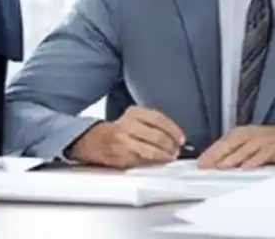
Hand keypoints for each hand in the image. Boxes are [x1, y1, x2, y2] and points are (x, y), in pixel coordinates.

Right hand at [67, 106, 184, 169]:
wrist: (93, 141)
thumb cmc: (118, 132)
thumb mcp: (133, 120)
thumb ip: (151, 125)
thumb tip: (174, 137)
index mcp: (133, 112)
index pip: (158, 118)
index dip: (173, 130)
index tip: (181, 138)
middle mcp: (128, 124)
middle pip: (157, 134)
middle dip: (171, 145)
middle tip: (176, 149)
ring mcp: (124, 140)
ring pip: (152, 148)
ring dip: (165, 154)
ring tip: (170, 156)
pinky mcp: (122, 154)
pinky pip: (143, 158)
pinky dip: (155, 161)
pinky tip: (159, 161)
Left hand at [197, 124, 274, 169]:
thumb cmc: (273, 142)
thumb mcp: (252, 144)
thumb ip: (237, 152)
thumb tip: (218, 164)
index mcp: (242, 133)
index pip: (222, 143)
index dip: (210, 153)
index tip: (200, 163)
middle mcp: (250, 134)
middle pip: (230, 145)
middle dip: (216, 156)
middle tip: (205, 166)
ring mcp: (262, 140)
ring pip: (244, 149)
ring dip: (232, 158)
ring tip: (221, 167)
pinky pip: (262, 154)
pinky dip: (254, 160)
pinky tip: (246, 167)